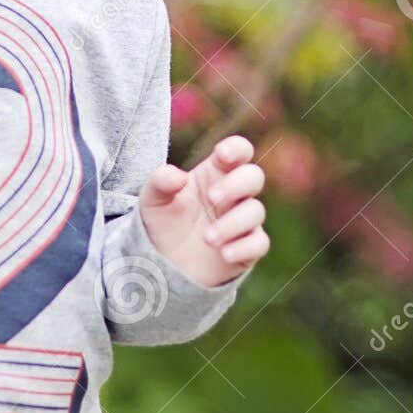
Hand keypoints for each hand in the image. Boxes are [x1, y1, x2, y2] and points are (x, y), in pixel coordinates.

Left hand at [138, 135, 268, 288]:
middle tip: (211, 197)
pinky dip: (244, 247)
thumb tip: (177, 176)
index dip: (237, 148)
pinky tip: (225, 254)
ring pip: (255, 211)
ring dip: (232, 223)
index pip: (238, 151)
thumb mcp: (152, 199)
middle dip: (236, 184)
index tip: (223, 154)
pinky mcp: (247, 249)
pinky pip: (259, 243)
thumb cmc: (163, 222)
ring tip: (207, 238)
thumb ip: (160, 182)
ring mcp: (243, 221)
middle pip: (254, 176)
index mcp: (214, 173)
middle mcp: (234, 194)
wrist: (164, 264)